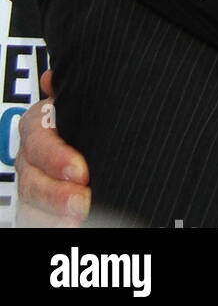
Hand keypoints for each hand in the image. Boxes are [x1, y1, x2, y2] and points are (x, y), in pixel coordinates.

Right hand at [16, 69, 89, 225]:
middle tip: (82, 201)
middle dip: (56, 194)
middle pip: (30, 180)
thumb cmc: (92, 119)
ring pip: (30, 205)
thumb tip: (52, 78)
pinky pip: (36, 221)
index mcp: (39, 126)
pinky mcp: (39, 208)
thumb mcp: (86, 102)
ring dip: (52, 215)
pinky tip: (70, 227)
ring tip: (78, 219)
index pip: (38, 141)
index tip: (82, 171)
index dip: (56, 158)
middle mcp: (30, 157)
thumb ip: (73, 93)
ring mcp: (32, 184)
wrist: (99, 142)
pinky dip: (51, 226)